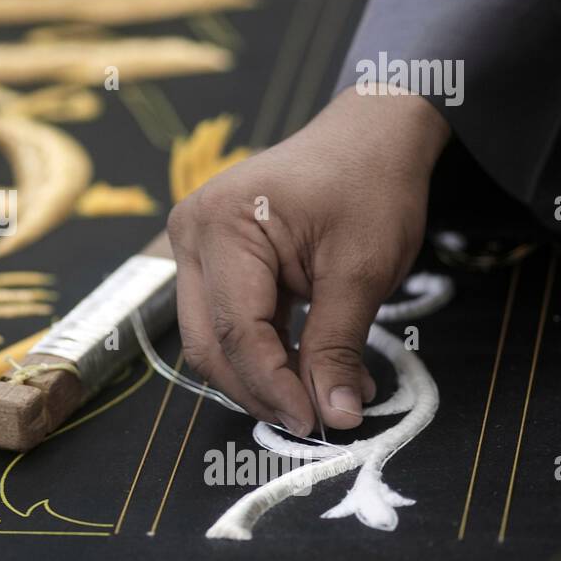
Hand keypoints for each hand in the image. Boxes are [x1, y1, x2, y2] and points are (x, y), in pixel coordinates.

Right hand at [165, 88, 450, 434]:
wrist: (368, 137)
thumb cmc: (369, 185)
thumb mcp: (362, 270)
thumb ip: (338, 347)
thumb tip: (335, 416)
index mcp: (222, 225)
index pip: (237, 329)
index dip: (273, 385)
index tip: (315, 423)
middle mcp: (191, 233)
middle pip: (208, 340)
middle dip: (258, 388)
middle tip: (314, 420)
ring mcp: (193, 244)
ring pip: (209, 338)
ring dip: (257, 375)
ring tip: (314, 395)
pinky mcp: (207, 257)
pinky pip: (222, 319)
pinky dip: (260, 350)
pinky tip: (301, 367)